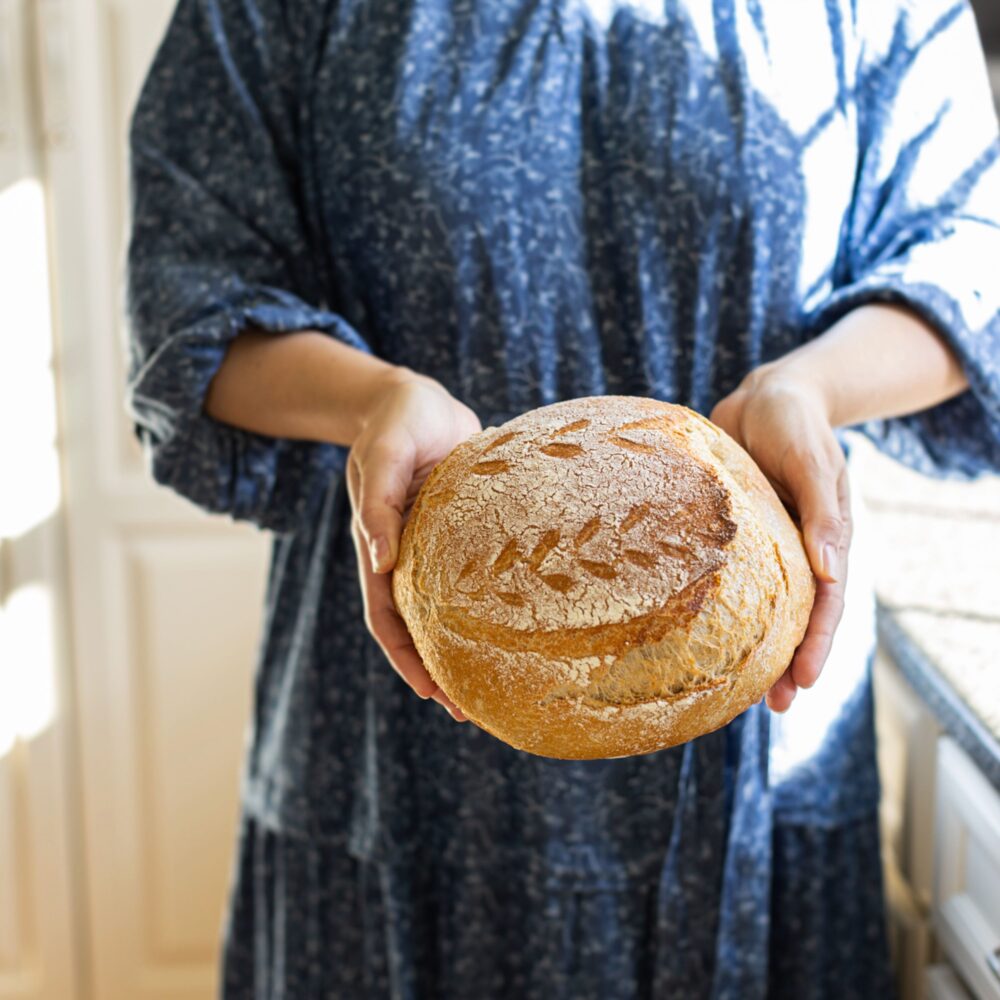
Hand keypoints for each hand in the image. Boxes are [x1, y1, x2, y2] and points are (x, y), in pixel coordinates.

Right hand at [346, 368, 481, 720]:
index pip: (387, 618)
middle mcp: (405, 555)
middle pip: (417, 625)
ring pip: (444, 608)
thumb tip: (380, 562)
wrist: (414, 398)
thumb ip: (378, 505)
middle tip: (469, 709)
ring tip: (496, 679)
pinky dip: (484, 605)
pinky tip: (516, 622)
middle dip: (437, 669)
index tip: (433, 694)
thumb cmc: (397, 422)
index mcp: (380, 547)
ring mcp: (433, 546)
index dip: (406, 659)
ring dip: (462, 645)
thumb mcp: (385, 455)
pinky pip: (470, 578)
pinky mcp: (460, 531)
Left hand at [710, 367, 850, 712]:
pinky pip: (724, 576)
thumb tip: (833, 571)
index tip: (803, 684)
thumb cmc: (795, 422)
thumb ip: (822, 513)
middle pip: (794, 615)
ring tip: (731, 687)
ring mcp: (764, 544)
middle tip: (768, 706)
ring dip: (751, 643)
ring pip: (760, 604)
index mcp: (825, 540)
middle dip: (785, 661)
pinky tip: (692, 628)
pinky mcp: (731, 533)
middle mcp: (796, 550)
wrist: (765, 394)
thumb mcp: (813, 462)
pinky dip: (715, 604)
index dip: (816, 644)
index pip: (826, 604)